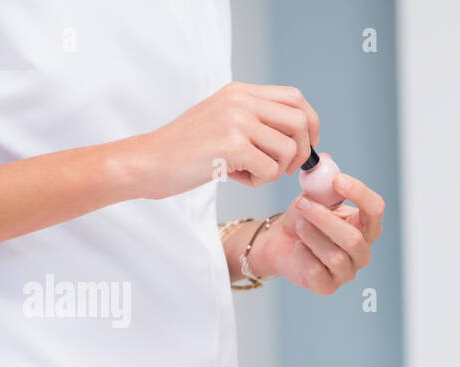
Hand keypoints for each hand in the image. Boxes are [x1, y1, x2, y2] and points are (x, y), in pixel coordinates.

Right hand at [130, 81, 319, 198]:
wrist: (149, 161)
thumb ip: (256, 121)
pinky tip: (236, 177)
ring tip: (249, 172)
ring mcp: (236, 121)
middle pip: (299, 121)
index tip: (306, 146)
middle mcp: (240, 100)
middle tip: (284, 168)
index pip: (295, 98)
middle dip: (301, 151)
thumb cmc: (186, 151)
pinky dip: (259, 181)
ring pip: (288, 149)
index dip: (310, 124)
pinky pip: (270, 170)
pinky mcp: (232, 145)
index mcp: (240, 92)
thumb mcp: (222, 121)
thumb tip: (300, 138)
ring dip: (276, 170)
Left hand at [250, 173, 384, 293]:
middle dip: (325, 219)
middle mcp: (361, 251)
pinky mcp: (328, 286)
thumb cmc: (303, 217)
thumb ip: (322, 181)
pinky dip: (303, 254)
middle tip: (302, 203)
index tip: (337, 180)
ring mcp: (347, 271)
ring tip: (298, 224)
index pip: (375, 210)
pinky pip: (317, 271)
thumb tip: (324, 160)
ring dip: (312, 235)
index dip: (359, 194)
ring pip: (335, 255)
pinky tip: (297, 248)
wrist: (280, 242)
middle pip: (354, 238)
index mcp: (365, 226)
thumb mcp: (313, 195)